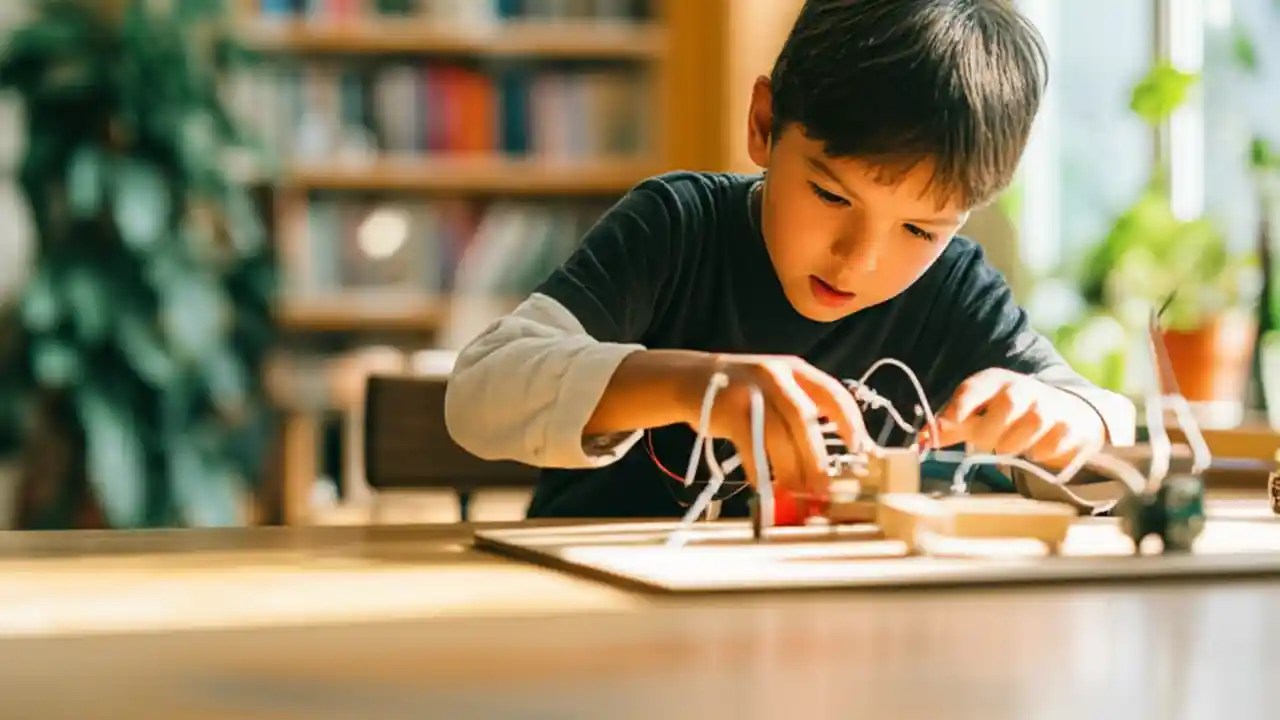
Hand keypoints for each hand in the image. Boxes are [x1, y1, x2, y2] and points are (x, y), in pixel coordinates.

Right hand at [680, 354, 870, 495]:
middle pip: (804, 420)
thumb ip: (801, 409)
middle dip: (816, 458)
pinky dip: (759, 472)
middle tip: (824, 488)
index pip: (833, 393)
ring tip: (797, 494)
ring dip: (790, 470)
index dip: (850, 423)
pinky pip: (749, 446)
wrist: (688, 378)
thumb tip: (825, 458)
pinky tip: (765, 487)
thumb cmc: (741, 391)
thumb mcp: (775, 386)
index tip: (859, 450)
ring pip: (777, 436)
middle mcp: (775, 374)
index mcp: (795, 369)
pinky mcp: (727, 409)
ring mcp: (749, 390)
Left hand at [923, 368, 1105, 467]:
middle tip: (987, 442)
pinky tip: (1035, 449)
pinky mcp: (1070, 427)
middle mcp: (1023, 388)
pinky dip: (1039, 454)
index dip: (958, 408)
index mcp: (995, 381)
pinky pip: (1050, 446)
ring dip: (1014, 445)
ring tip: (1010, 445)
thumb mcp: (979, 413)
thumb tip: (923, 440)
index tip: (942, 430)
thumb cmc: (1010, 414)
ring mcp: (1050, 405)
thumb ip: (951, 425)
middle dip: (990, 433)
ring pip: (1029, 427)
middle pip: (1006, 407)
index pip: (974, 388)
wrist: (1066, 413)